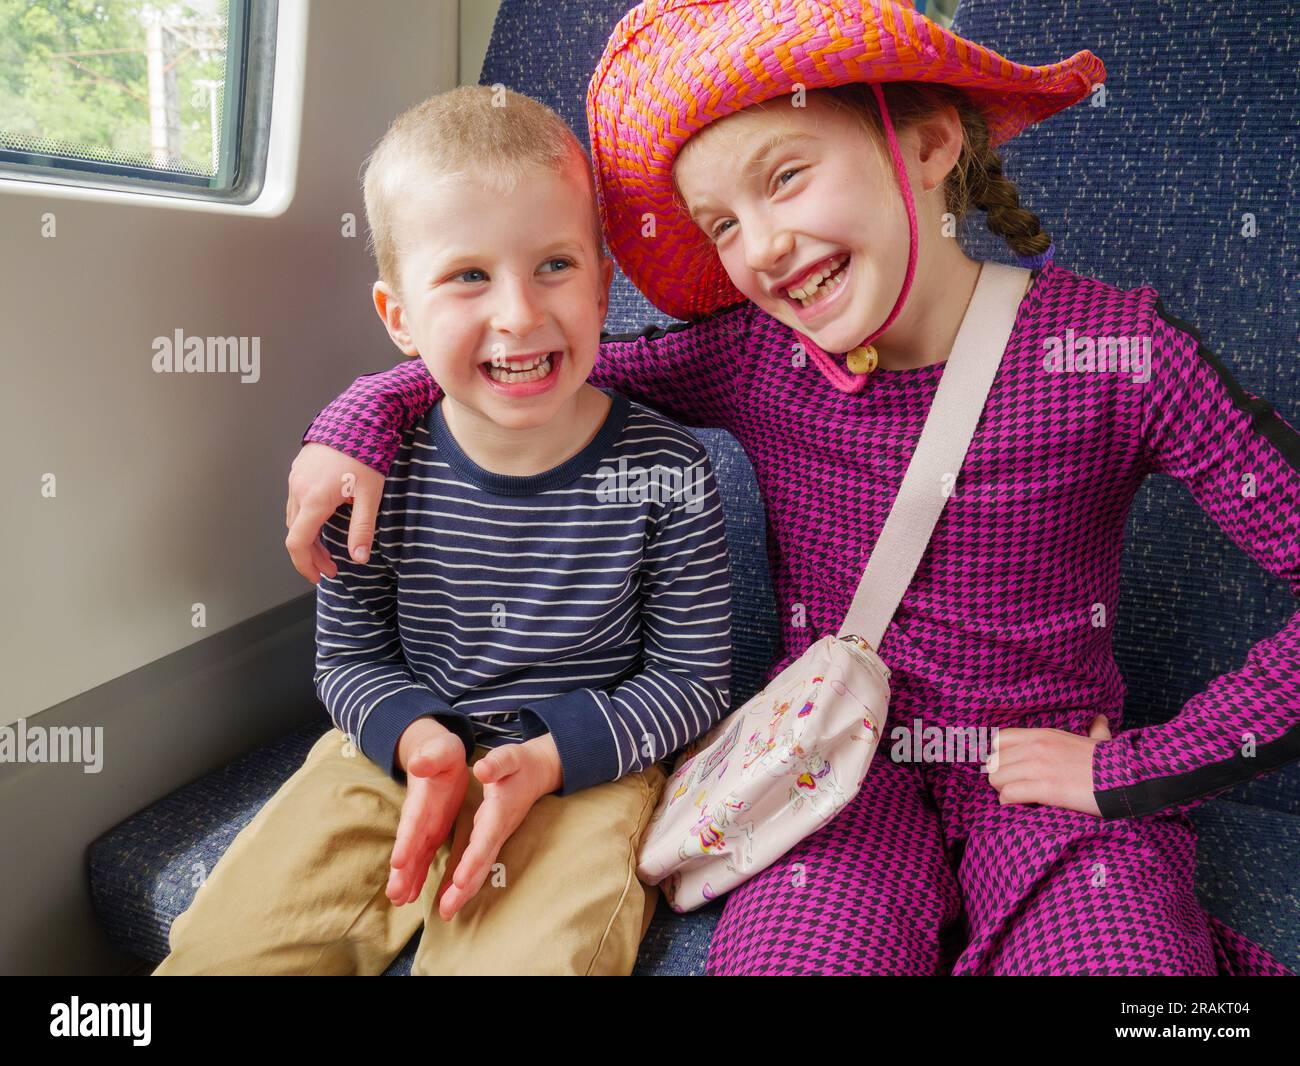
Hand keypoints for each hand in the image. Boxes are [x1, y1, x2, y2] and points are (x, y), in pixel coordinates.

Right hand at [285, 443, 384, 583]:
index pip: (298, 544)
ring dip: (308, 535)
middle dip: (312, 554)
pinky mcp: (299, 467)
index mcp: (314, 500)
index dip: (305, 565)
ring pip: (294, 516)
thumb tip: (358, 558)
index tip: (319, 577)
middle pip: (296, 532)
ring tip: (328, 547)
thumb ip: (362, 528)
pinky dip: (306, 517)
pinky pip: (296, 499)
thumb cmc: (366, 452)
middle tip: (331, 567)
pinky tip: (324, 518)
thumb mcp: (371, 495)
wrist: (359, 415)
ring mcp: (296, 477)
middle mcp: (298, 489)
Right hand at [387, 718, 468, 906]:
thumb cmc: (441, 751)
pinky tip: (408, 896)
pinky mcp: (429, 834)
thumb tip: (418, 761)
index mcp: (422, 797)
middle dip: (401, 870)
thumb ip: (431, 756)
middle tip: (393, 894)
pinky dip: (415, 877)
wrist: (434, 755)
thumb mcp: (442, 749)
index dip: (406, 840)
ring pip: (412, 857)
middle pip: (407, 846)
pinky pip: (421, 859)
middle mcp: (418, 816)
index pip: (412, 821)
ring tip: (397, 900)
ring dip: (405, 879)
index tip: (397, 860)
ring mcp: (422, 828)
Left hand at [434, 735, 562, 921]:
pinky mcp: (492, 839)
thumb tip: (481, 770)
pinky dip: (467, 883)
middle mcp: (498, 829)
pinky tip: (452, 897)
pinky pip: (480, 866)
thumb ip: (497, 763)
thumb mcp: (510, 757)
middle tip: (446, 910)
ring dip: (464, 891)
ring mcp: (496, 837)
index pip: (486, 838)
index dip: (473, 859)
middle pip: (483, 863)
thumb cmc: (520, 765)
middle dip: (465, 887)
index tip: (460, 880)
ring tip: (445, 912)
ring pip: (482, 869)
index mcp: (499, 809)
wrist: (538, 773)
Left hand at [986, 715, 1112, 816]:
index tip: (1007, 768)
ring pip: (996, 778)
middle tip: (1013, 786)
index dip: (998, 755)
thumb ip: (1095, 729)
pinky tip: (1019, 805)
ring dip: (1003, 790)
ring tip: (1017, 796)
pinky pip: (1009, 794)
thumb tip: (1100, 719)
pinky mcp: (1046, 788)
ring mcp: (1040, 766)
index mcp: (1043, 734)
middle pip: (993, 761)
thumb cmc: (1112, 762)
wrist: (1126, 778)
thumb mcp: (1098, 739)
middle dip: (1000, 776)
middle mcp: (1036, 747)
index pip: (999, 739)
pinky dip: (1009, 802)